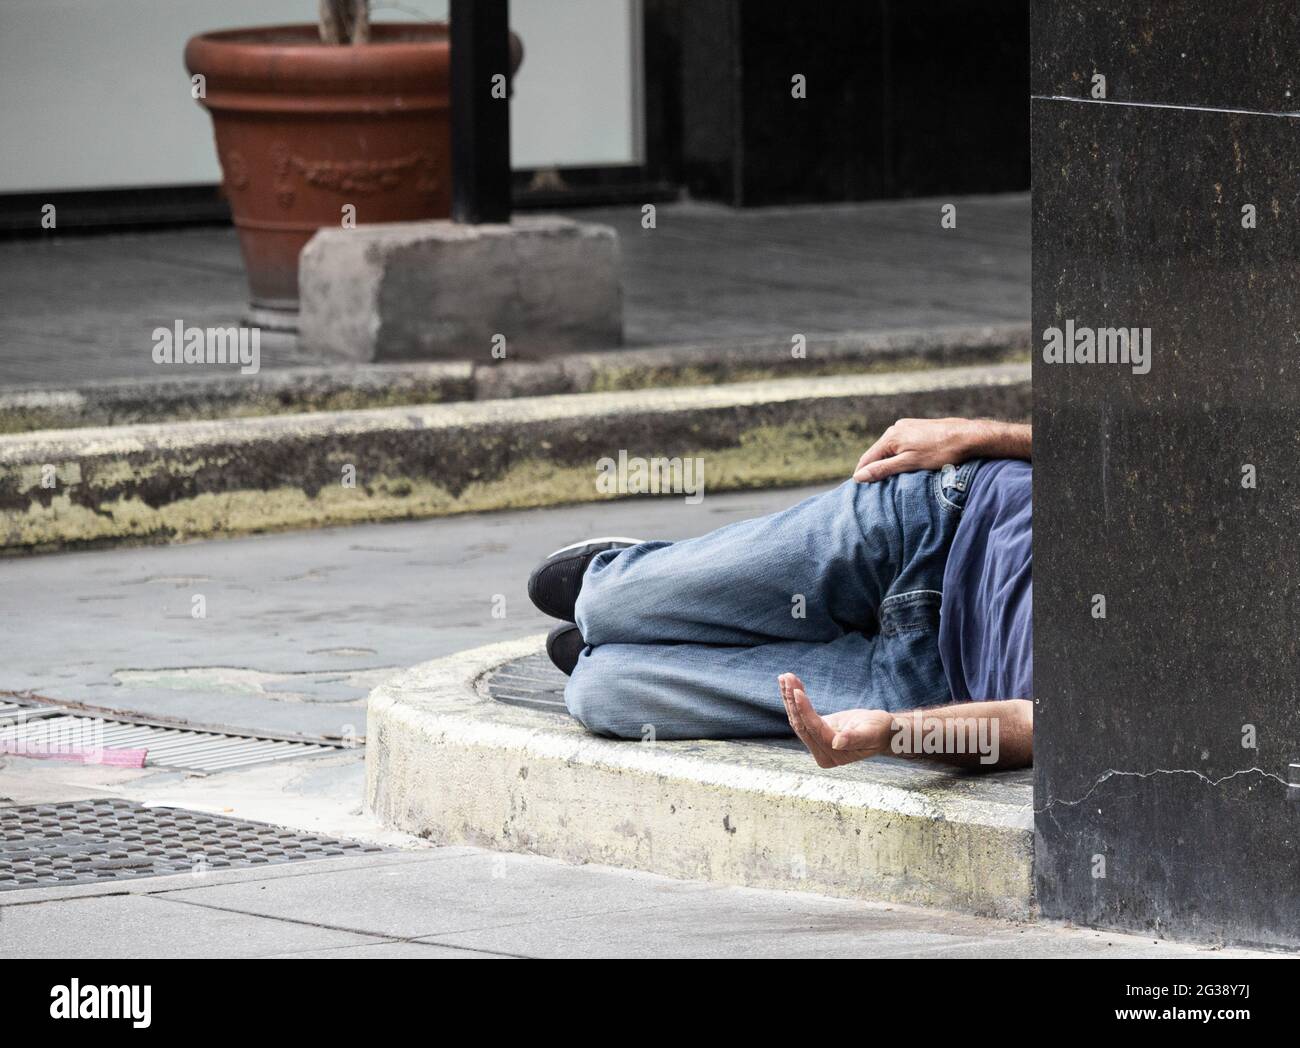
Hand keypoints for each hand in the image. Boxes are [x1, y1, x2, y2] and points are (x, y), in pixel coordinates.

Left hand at [778, 672, 894, 767]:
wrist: (883, 731)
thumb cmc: (880, 731)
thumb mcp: (870, 733)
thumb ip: (854, 738)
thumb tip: (838, 743)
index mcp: (834, 755)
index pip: (814, 730)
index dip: (805, 710)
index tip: (796, 690)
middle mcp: (822, 753)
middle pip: (802, 725)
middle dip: (792, 700)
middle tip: (787, 677)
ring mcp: (817, 744)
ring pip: (798, 719)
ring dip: (789, 697)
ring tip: (785, 677)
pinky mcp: (816, 732)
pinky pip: (801, 716)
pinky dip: (794, 700)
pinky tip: (789, 684)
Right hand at [853, 417, 980, 482]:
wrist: (968, 436)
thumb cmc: (940, 451)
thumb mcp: (909, 463)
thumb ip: (883, 469)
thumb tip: (859, 476)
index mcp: (891, 436)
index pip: (867, 458)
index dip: (862, 474)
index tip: (859, 489)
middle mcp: (896, 428)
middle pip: (878, 453)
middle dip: (876, 469)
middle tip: (875, 488)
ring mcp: (908, 427)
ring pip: (891, 449)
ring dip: (889, 463)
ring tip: (891, 480)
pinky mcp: (918, 429)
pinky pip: (902, 445)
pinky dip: (900, 456)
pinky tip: (907, 465)